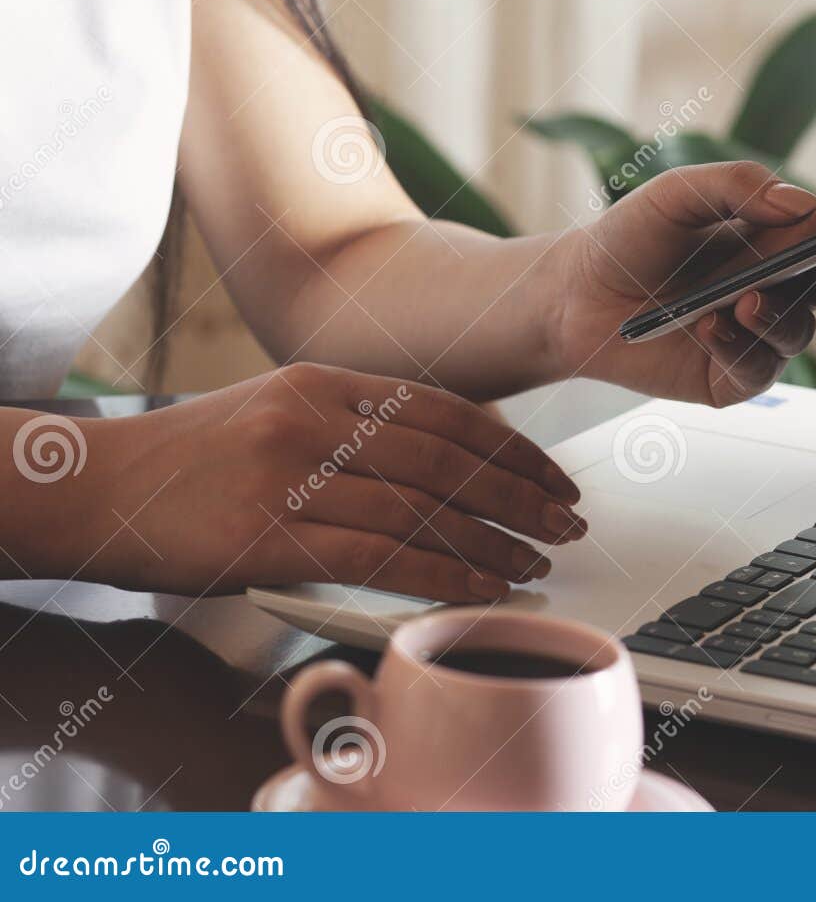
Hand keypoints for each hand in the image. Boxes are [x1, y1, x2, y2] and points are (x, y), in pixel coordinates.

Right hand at [26, 364, 582, 601]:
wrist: (95, 486)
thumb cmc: (196, 459)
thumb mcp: (280, 414)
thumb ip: (357, 429)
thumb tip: (455, 466)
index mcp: (323, 383)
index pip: (445, 412)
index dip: (512, 449)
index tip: (553, 478)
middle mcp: (313, 420)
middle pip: (447, 458)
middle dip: (521, 494)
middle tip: (567, 522)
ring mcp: (290, 477)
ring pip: (421, 510)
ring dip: (493, 540)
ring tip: (537, 560)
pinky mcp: (268, 537)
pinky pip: (379, 558)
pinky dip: (442, 574)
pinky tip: (483, 587)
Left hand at [552, 161, 815, 405]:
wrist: (574, 299)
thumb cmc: (631, 238)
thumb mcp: (677, 193)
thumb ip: (736, 184)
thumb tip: (801, 204)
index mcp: (789, 233)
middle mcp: (790, 283)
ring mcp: (769, 333)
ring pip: (808, 327)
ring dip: (778, 312)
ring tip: (733, 301)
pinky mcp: (741, 376)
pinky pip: (762, 366)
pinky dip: (739, 345)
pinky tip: (707, 329)